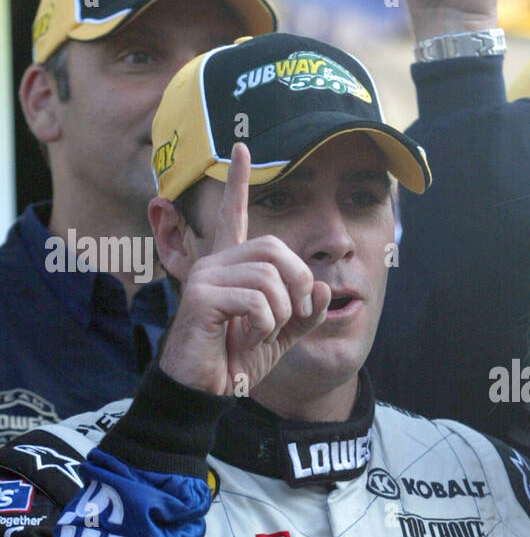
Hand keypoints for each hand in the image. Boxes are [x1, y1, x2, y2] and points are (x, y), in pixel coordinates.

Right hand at [158, 144, 330, 395]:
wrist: (207, 391)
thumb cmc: (237, 359)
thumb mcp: (283, 333)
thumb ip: (306, 310)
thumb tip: (323, 288)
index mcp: (232, 267)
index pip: (235, 216)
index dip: (240, 183)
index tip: (242, 146)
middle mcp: (214, 262)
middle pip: (274, 249)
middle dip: (298, 283)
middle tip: (295, 315)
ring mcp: (204, 276)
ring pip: (269, 275)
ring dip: (281, 311)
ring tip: (263, 332)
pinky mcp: (200, 296)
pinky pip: (256, 298)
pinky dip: (266, 323)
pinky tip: (248, 337)